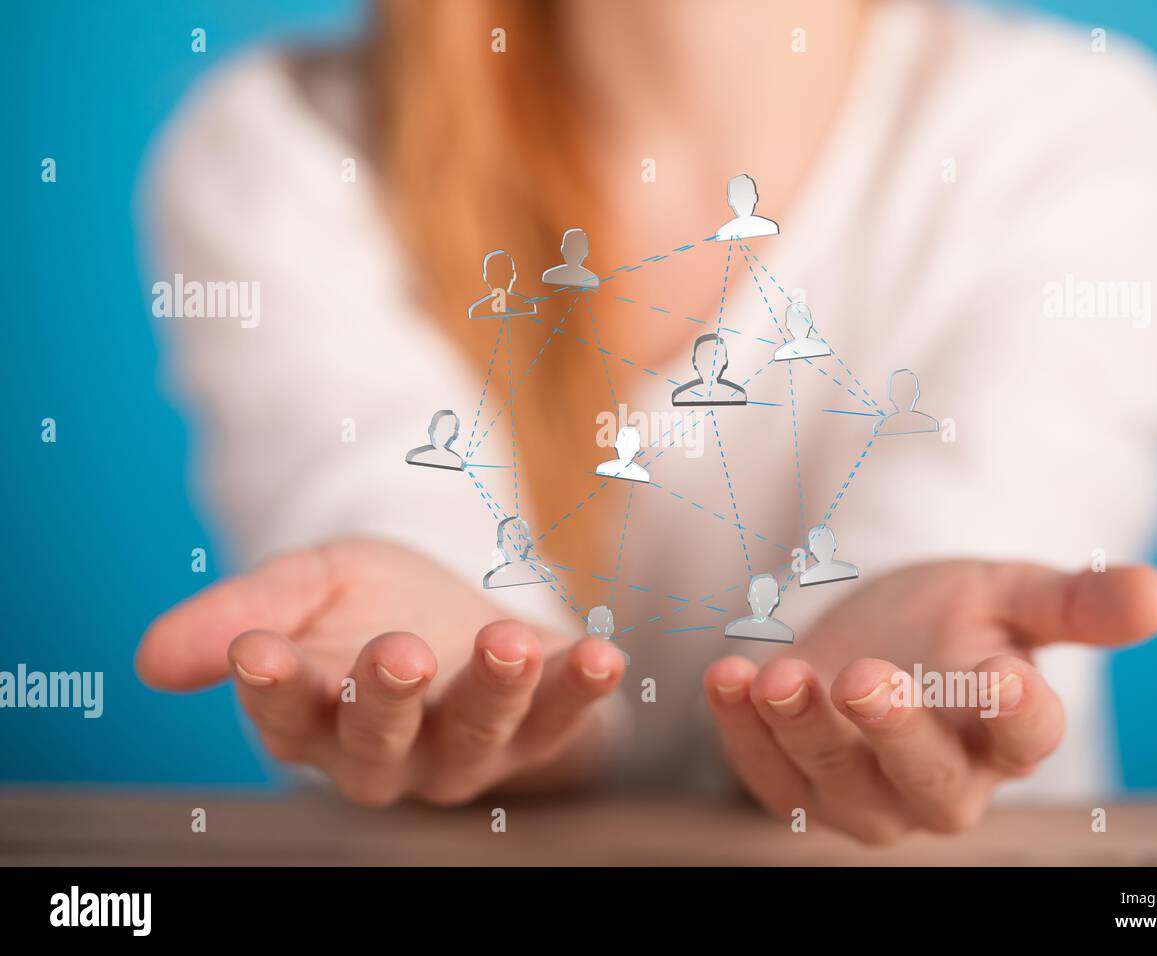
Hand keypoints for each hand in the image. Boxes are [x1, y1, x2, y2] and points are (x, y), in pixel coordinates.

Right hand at [137, 538, 625, 806]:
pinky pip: (560, 722)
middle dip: (384, 700)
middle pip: (378, 743)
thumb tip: (149, 659)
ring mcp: (463, 750)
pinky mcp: (534, 732)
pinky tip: (603, 656)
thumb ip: (238, 614)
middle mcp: (386, 752)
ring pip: (472, 737)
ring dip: (492, 692)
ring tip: (508, 642)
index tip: (259, 650)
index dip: (271, 687)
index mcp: (313, 716)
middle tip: (394, 652)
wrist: (457, 615)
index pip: (283, 712)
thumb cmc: (370, 603)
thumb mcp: (304, 587)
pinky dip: (580, 692)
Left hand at [702, 560, 1156, 842]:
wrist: (869, 632)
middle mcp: (943, 783)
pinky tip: (728, 675)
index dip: (1014, 711)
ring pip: (838, 782)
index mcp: (1008, 736)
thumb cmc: (948, 619)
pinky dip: (742, 729)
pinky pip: (767, 771)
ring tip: (780, 675)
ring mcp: (865, 795)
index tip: (1000, 670)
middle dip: (895, 733)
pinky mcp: (795, 786)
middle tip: (871, 678)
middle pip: (927, 779)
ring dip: (804, 730)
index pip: (1026, 738)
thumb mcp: (1008, 594)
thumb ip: (1075, 601)